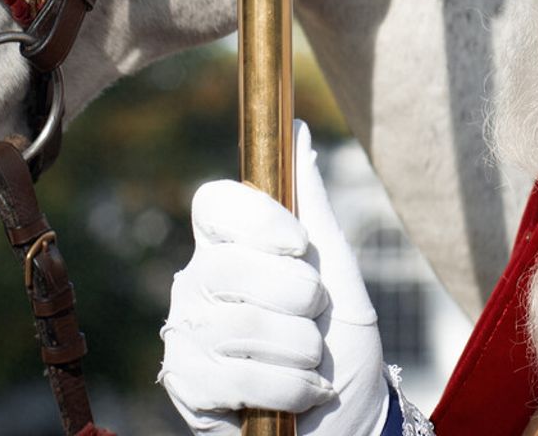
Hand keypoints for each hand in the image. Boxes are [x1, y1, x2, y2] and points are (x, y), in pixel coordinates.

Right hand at [161, 122, 388, 435]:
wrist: (351, 420)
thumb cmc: (344, 344)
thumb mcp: (340, 271)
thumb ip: (314, 206)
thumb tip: (299, 131)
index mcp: (231, 246)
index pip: (214, 204)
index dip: (255, 219)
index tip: (297, 245)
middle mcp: (198, 283)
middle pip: (229, 266)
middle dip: (297, 297)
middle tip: (317, 318)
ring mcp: (187, 334)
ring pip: (237, 325)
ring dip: (299, 350)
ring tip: (314, 362)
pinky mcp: (187, 385)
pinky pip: (233, 376)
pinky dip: (286, 388)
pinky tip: (301, 395)